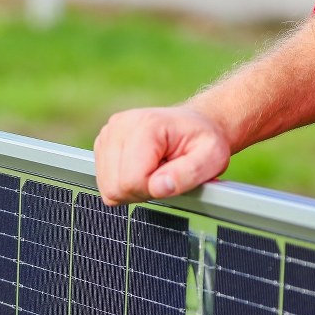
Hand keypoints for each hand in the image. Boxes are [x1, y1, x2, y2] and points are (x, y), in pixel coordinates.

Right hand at [93, 106, 231, 205]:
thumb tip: (159, 187)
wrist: (195, 123)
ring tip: (154, 170)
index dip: (153, 190)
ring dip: (133, 188)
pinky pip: (104, 182)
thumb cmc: (203, 139)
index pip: (131, 181)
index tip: (170, 177)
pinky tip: (142, 168)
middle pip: (115, 187)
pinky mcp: (103, 142)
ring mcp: (108, 132)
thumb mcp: (212, 157)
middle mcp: (121, 125)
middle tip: (164, 175)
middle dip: (141, 191)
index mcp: (147, 126)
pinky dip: (124, 182)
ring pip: (107, 187)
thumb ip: (188, 174)